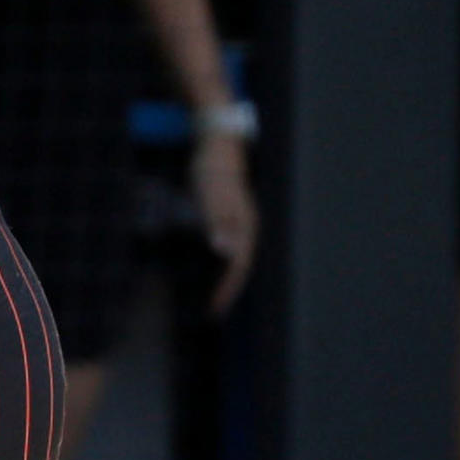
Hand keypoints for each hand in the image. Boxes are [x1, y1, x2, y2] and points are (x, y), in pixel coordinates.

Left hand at [190, 131, 257, 312]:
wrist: (217, 147)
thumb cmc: (213, 173)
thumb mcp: (211, 197)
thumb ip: (218, 222)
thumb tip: (225, 253)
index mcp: (246, 226)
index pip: (239, 267)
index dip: (227, 290)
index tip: (215, 308)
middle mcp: (248, 227)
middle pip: (241, 267)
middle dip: (228, 290)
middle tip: (213, 312)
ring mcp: (242, 223)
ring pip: (238, 259)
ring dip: (227, 279)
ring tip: (215, 297)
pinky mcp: (233, 218)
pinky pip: (231, 248)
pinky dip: (222, 263)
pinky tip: (213, 268)